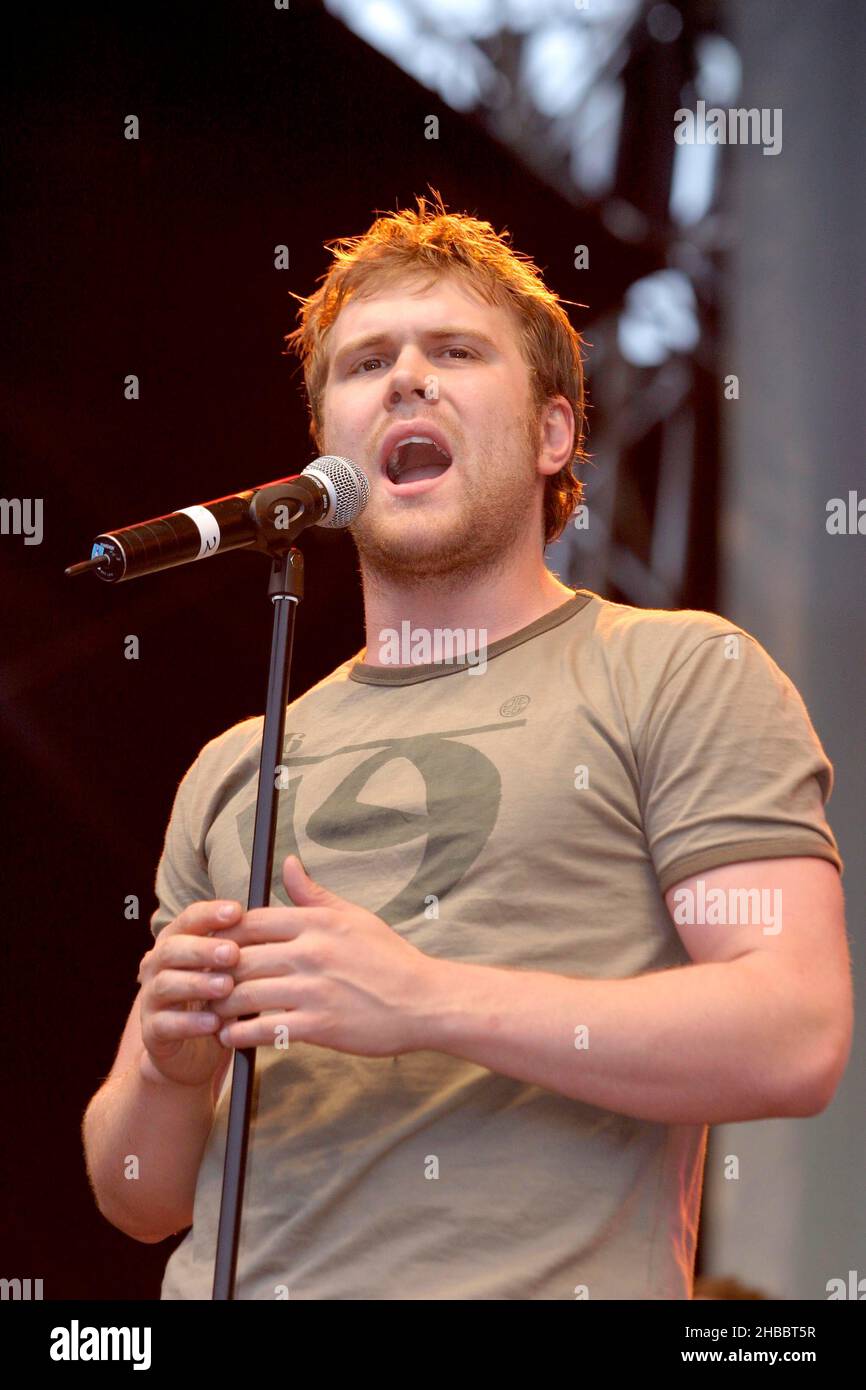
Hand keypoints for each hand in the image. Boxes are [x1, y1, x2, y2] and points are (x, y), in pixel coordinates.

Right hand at [136, 899, 241, 1086]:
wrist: (191, 1051)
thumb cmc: (216, 1000)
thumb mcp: (228, 970)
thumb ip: (241, 947)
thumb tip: (273, 922)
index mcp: (176, 942)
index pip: (188, 919)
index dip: (210, 914)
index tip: (237, 911)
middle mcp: (157, 966)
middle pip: (172, 949)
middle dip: (203, 949)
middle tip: (233, 953)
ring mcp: (151, 999)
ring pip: (166, 984)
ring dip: (198, 984)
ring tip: (226, 987)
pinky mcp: (152, 1032)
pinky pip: (166, 1024)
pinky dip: (191, 1023)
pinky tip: (215, 1023)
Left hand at [210, 856, 436, 1057]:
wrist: (425, 1002)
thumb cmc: (390, 959)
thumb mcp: (354, 917)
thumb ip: (314, 894)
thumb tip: (287, 863)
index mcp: (317, 923)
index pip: (251, 922)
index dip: (224, 935)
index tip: (213, 948)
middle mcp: (311, 953)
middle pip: (240, 959)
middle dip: (215, 973)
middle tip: (202, 983)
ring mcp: (313, 990)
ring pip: (245, 995)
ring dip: (221, 1006)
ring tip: (211, 1011)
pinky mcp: (319, 1026)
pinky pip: (264, 1029)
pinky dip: (241, 1034)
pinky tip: (232, 1037)